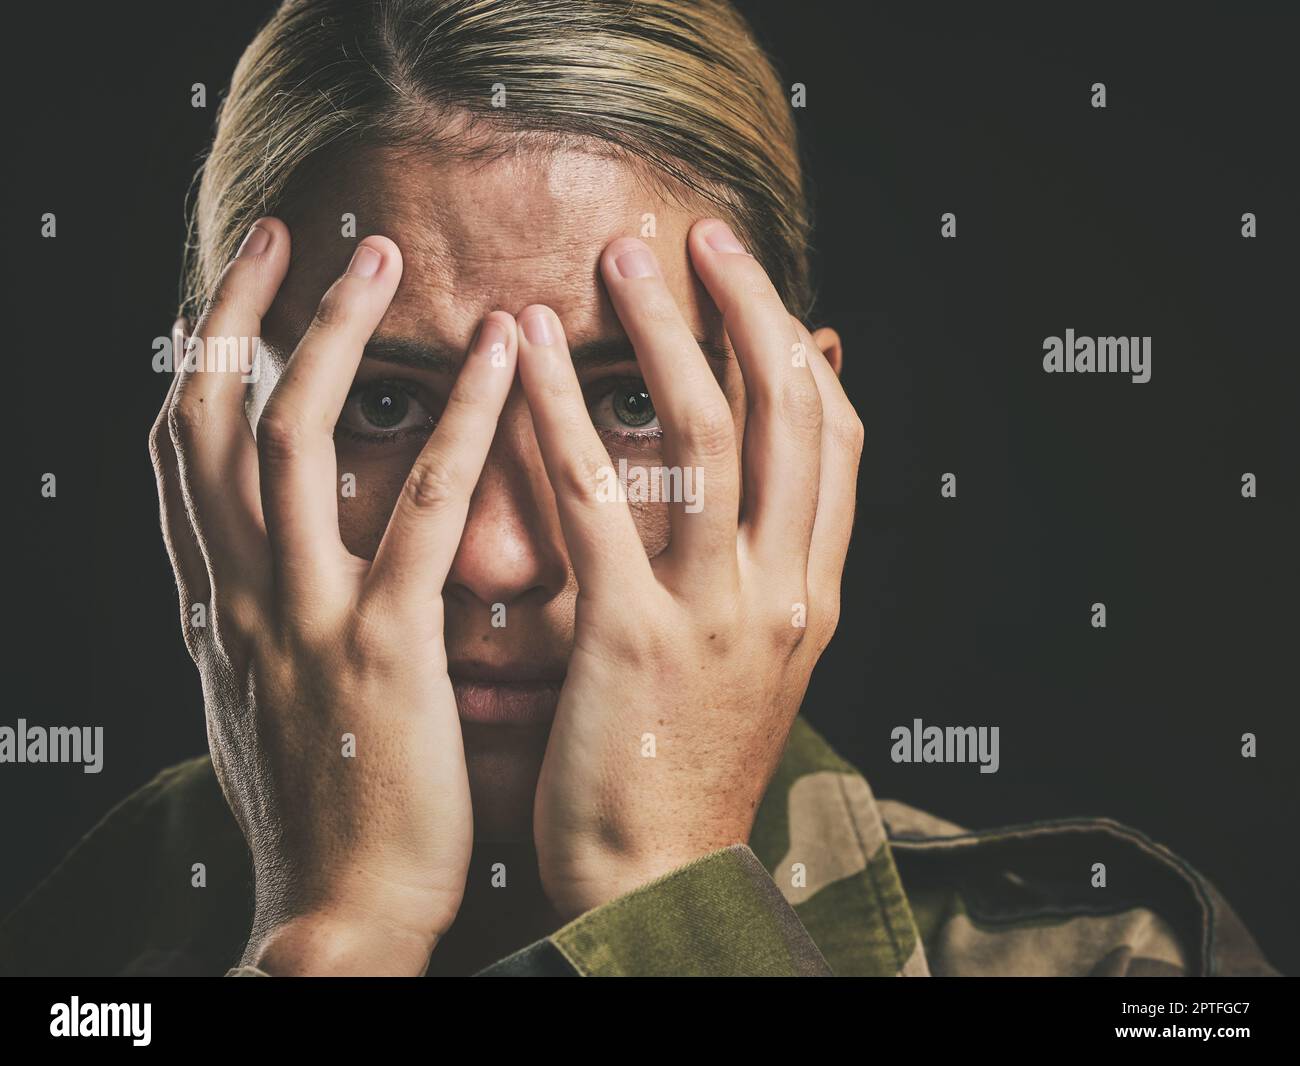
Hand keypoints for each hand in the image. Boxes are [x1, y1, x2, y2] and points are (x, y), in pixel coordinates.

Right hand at [149, 219, 517, 972]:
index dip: (194, 365)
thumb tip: (250, 573)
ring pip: (293, 441)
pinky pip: (424, 514)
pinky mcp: (385, 650)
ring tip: (378, 259)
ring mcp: (306, 618)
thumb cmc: (317, 812)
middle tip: (290, 235)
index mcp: (215, 609)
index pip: (178, 461)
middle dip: (242, 318)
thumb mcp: (259, 705)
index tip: (227, 298)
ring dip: (330, 336)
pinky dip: (462, 426)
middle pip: (210, 421)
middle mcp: (242, 597)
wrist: (338, 916)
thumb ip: (255, 627)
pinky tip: (502, 358)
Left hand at [520, 219, 862, 918]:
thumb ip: (761, 567)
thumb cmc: (689, 767)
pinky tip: (523, 351)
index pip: (836, 440)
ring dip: (665, 332)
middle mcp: (785, 589)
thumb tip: (755, 486)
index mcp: (815, 593)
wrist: (659, 882)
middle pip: (788, 412)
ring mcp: (719, 612)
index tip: (758, 288)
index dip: (802, 349)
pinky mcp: (635, 636)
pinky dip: (563, 409)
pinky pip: (598, 497)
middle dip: (749, 309)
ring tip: (622, 260)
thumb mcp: (756, 663)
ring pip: (710, 435)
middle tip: (702, 233)